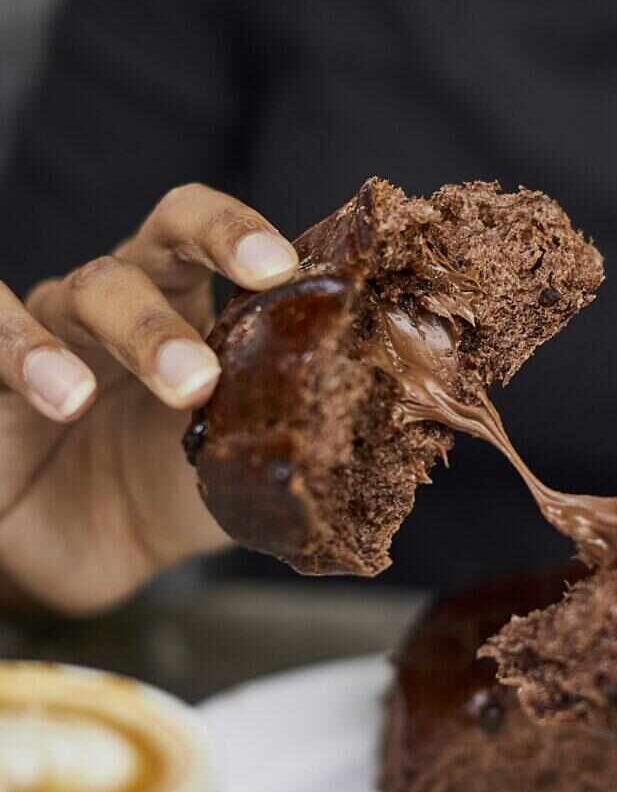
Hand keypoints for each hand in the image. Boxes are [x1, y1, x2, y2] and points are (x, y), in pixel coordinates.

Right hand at [0, 185, 297, 613]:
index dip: (255, 235)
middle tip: (265, 286)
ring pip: (87, 288)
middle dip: (216, 253)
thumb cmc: (163, 494)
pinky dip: (28, 355)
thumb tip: (404, 444)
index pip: (223, 243)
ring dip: (139, 326)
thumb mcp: (240, 476)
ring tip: (185, 385)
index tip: (297, 261)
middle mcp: (122, 303)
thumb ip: (302, 449)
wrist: (79, 556)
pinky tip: (65, 397)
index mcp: (190, 310)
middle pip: (162, 239)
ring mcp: (52, 331)